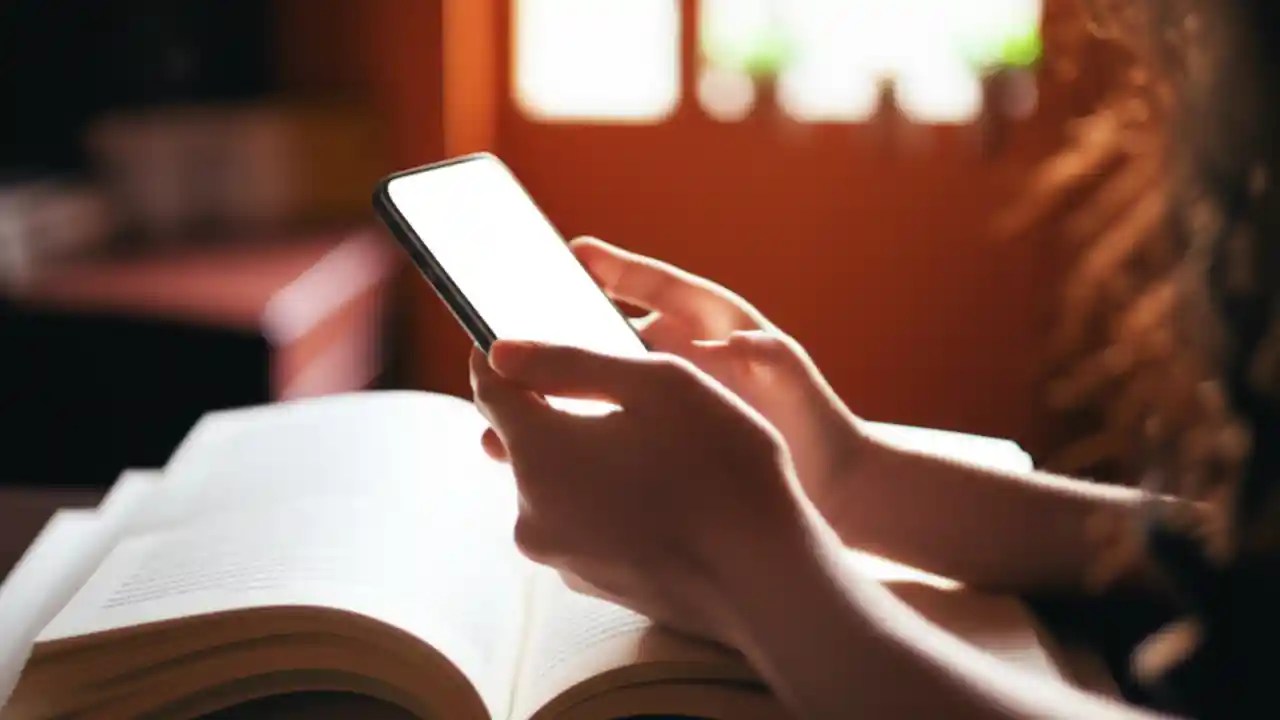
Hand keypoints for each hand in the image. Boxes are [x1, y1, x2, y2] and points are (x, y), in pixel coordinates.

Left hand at [470, 341, 817, 643]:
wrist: (767, 578)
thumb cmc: (722, 468)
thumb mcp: (658, 384)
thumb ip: (569, 361)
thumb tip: (500, 351)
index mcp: (540, 453)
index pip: (490, 390)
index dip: (504, 357)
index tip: (522, 341)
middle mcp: (531, 512)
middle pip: (522, 440)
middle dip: (555, 410)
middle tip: (615, 395)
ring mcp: (558, 555)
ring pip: (554, 482)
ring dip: (583, 458)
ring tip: (649, 449)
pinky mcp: (588, 582)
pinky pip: (579, 522)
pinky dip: (602, 501)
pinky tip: (656, 495)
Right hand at [484, 237, 868, 514]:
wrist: (828, 489)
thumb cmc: (814, 424)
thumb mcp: (792, 385)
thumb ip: (767, 358)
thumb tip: (734, 344)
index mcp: (711, 325)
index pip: (656, 287)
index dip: (616, 268)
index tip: (576, 252)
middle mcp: (680, 355)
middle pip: (608, 333)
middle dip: (560, 334)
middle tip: (511, 335)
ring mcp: (664, 399)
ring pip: (594, 385)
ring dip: (549, 392)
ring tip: (499, 405)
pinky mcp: (656, 440)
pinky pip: (599, 429)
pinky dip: (564, 436)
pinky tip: (526, 453)